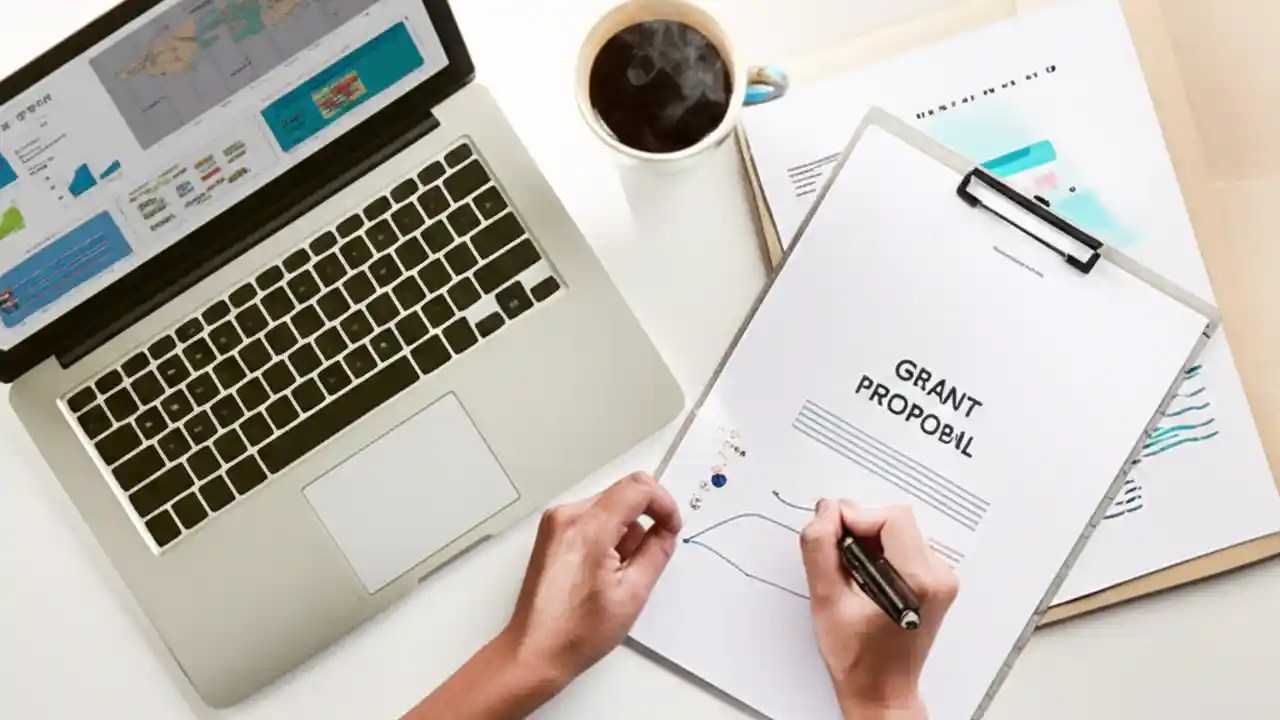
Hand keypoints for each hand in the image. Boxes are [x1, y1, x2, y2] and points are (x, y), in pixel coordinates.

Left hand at [502, 472, 682, 688]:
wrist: (535, 649)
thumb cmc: (576, 632)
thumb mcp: (633, 593)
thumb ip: (656, 552)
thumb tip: (666, 530)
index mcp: (588, 528)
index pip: (637, 488)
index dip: (663, 504)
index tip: (671, 527)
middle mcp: (567, 517)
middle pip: (623, 495)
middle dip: (643, 522)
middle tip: (644, 561)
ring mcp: (555, 523)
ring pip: (609, 508)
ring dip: (623, 534)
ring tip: (617, 575)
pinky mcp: (552, 533)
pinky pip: (591, 520)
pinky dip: (606, 538)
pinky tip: (602, 572)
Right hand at [801, 500, 959, 719]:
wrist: (882, 691)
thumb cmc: (857, 658)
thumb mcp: (826, 600)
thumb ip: (821, 549)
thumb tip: (826, 511)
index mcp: (919, 581)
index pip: (891, 519)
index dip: (855, 517)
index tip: (830, 531)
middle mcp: (939, 577)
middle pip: (896, 523)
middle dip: (860, 530)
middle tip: (835, 557)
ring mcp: (940, 581)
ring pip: (899, 533)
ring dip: (869, 542)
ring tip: (849, 574)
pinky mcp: (934, 584)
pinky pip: (905, 548)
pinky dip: (880, 554)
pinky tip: (864, 579)